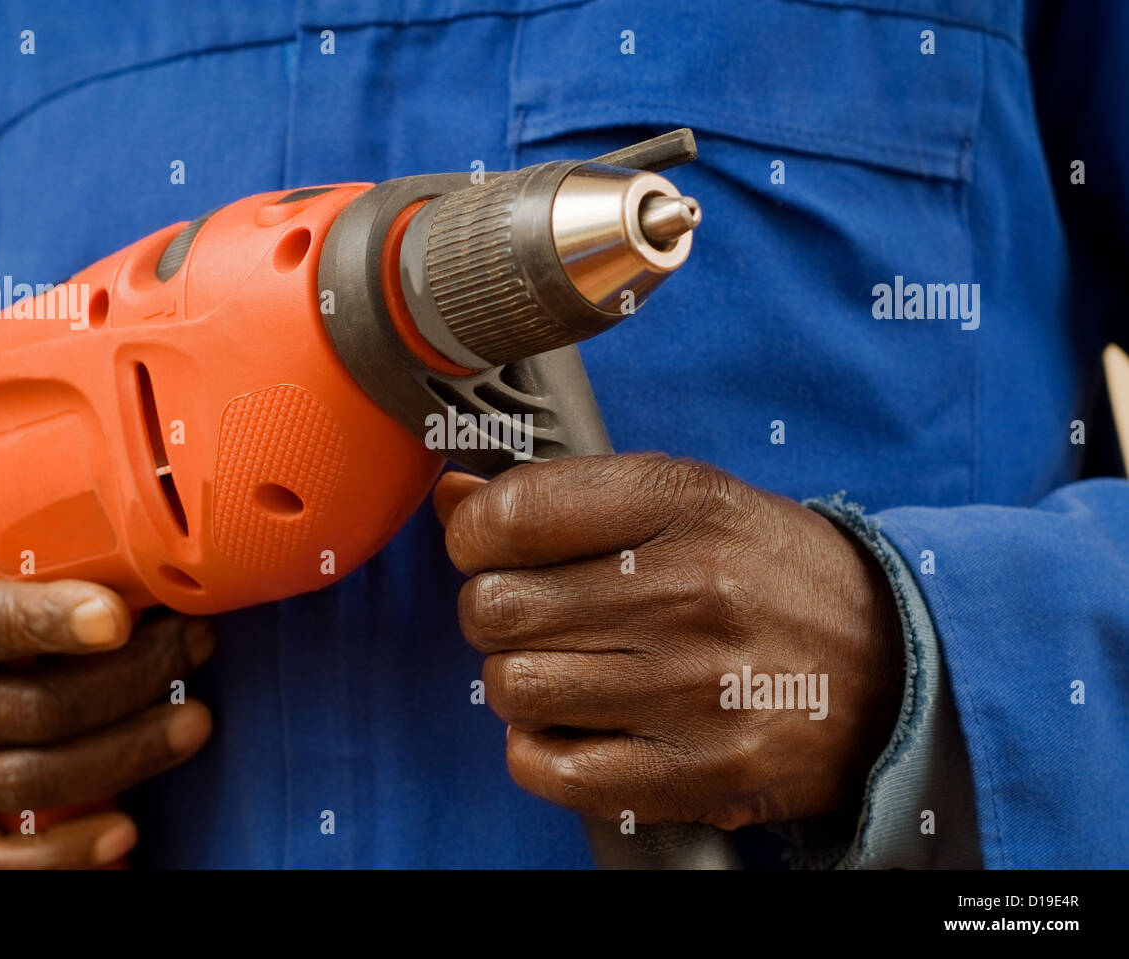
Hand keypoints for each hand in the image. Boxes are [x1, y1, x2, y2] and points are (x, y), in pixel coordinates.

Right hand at [0, 526, 213, 867]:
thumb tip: (64, 533)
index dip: (51, 620)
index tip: (122, 614)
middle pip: (36, 707)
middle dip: (135, 678)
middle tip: (194, 644)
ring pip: (37, 779)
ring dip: (130, 753)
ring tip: (194, 719)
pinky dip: (64, 856)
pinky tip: (125, 832)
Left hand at [435, 454, 902, 829]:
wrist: (894, 667)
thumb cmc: (768, 573)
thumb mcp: (686, 502)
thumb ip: (564, 494)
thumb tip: (452, 497)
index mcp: (682, 505)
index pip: (513, 514)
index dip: (476, 534)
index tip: (492, 545)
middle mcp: (687, 593)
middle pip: (495, 608)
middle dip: (494, 610)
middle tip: (535, 612)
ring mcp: (692, 690)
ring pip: (511, 688)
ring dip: (519, 680)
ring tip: (566, 667)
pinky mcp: (697, 772)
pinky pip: (547, 768)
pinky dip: (540, 749)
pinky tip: (580, 723)